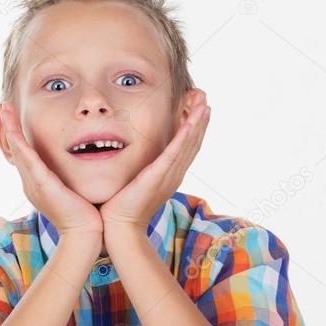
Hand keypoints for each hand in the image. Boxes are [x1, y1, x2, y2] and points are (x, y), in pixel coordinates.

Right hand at [0, 101, 102, 243]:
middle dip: (10, 127)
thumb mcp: (76, 190)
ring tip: (4, 109)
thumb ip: (74, 177)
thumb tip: (85, 164)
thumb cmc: (87, 215)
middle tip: (4, 107)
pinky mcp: (41, 185)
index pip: (26, 155)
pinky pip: (27, 160)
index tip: (16, 118)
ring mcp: (34, 185)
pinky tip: (12, 130)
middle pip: (17, 150)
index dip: (19, 136)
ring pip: (18, 151)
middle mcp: (32, 184)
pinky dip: (19, 143)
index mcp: (39, 184)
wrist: (86, 233)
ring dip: (10, 128)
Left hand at [99, 90, 209, 233]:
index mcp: (170, 175)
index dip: (195, 127)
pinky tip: (189, 123)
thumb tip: (139, 159)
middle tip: (205, 98)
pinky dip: (183, 138)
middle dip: (200, 119)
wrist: (120, 228)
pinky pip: (174, 154)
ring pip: (188, 145)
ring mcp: (168, 176)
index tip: (200, 107)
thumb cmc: (123, 207)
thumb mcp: (138, 183)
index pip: (187, 146)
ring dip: (197, 123)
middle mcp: (174, 174)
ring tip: (203, 104)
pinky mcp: (158, 177)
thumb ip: (143, 169)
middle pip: (193, 143)